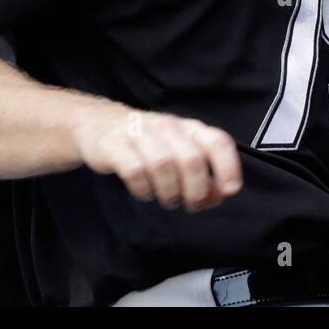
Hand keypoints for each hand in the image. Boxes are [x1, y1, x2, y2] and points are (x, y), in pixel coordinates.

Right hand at [73, 109, 242, 210]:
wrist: (98, 124)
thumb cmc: (147, 143)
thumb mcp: (177, 153)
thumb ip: (203, 175)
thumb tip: (220, 195)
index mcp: (188, 128)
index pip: (216, 141)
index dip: (228, 166)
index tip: (230, 190)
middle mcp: (166, 127)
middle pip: (192, 159)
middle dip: (196, 190)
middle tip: (191, 204)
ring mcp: (139, 133)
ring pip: (163, 165)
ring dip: (169, 192)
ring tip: (167, 199)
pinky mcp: (115, 145)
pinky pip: (135, 172)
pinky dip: (144, 190)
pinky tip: (144, 191)